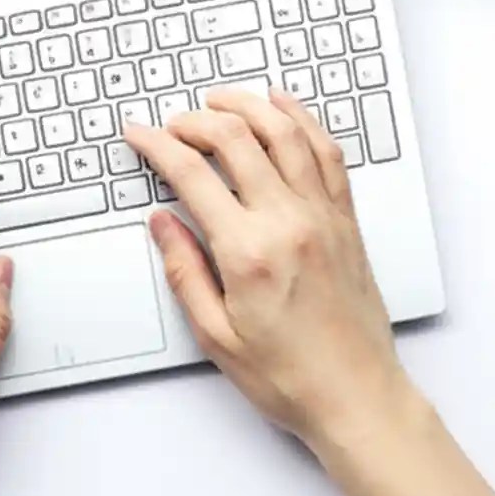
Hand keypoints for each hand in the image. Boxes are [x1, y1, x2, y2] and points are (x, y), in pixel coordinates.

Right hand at [125, 88, 408, 450]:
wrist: (355, 396)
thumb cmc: (289, 377)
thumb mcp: (215, 335)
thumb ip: (185, 270)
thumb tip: (163, 223)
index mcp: (247, 252)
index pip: (191, 175)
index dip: (158, 145)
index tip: (139, 134)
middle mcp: (288, 223)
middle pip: (237, 140)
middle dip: (197, 120)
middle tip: (174, 123)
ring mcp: (322, 216)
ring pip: (285, 133)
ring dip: (248, 106)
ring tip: (221, 99)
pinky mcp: (345, 221)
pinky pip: (326, 153)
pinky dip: (302, 121)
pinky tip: (284, 108)